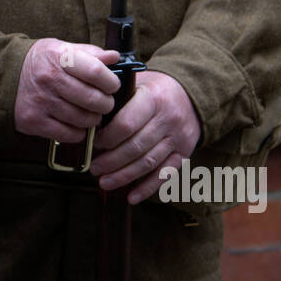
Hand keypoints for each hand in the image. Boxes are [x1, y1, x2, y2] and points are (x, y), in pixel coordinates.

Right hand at [14, 38, 119, 140]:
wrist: (4, 76)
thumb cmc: (40, 62)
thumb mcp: (62, 49)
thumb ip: (90, 53)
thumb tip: (114, 57)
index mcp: (59, 57)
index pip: (95, 71)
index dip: (110, 81)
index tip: (112, 85)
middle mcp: (49, 79)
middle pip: (92, 99)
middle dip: (106, 104)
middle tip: (104, 103)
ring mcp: (41, 102)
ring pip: (83, 119)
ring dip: (93, 119)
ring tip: (90, 113)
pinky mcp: (34, 121)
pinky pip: (69, 134)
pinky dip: (78, 132)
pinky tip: (75, 123)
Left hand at [89, 70, 200, 203]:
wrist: (191, 96)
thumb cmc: (156, 91)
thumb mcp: (138, 83)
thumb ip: (118, 98)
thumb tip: (89, 118)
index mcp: (153, 98)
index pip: (126, 124)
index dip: (107, 138)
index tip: (94, 143)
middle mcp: (168, 119)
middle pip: (136, 147)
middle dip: (111, 161)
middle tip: (94, 168)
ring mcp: (178, 138)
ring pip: (148, 163)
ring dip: (124, 176)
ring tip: (104, 182)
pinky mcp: (184, 153)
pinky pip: (165, 174)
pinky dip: (147, 188)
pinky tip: (131, 197)